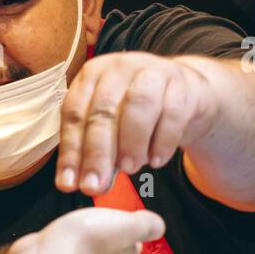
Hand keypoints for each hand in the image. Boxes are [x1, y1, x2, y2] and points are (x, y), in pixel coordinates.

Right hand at [8, 207, 165, 253]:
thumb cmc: (87, 241)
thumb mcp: (127, 225)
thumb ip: (147, 224)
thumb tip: (159, 226)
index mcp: (125, 252)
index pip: (133, 237)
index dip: (127, 222)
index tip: (118, 212)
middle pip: (112, 239)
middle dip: (106, 226)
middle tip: (96, 213)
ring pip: (90, 243)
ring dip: (85, 231)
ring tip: (79, 221)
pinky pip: (69, 245)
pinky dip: (67, 238)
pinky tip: (62, 231)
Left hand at [56, 53, 214, 194]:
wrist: (186, 92)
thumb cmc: (136, 112)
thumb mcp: (110, 125)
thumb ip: (95, 151)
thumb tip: (83, 183)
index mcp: (92, 74)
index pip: (74, 113)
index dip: (70, 151)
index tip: (68, 183)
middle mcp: (120, 68)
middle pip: (103, 111)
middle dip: (97, 154)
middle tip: (95, 185)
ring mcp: (153, 72)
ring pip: (139, 104)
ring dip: (131, 143)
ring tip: (129, 169)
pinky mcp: (183, 85)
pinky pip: (172, 113)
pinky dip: (163, 141)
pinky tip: (156, 161)